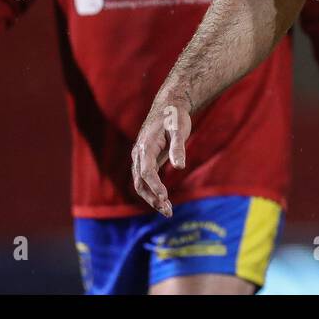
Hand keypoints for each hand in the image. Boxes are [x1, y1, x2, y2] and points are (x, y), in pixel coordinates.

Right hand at [131, 95, 191, 216]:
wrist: (168, 106)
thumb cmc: (175, 116)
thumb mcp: (179, 128)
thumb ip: (178, 147)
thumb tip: (180, 166)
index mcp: (145, 146)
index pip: (147, 171)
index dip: (155, 185)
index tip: (165, 197)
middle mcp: (138, 154)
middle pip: (140, 182)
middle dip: (152, 198)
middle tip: (168, 211)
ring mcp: (140, 158)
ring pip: (141, 184)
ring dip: (152, 198)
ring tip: (168, 211)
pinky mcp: (145, 161)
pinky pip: (145, 180)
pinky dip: (153, 192)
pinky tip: (164, 201)